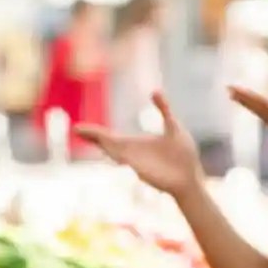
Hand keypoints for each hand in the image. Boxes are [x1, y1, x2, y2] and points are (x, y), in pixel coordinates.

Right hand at [75, 92, 202, 196]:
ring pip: (116, 153)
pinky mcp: (146, 170)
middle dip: (93, 137)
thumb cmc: (182, 155)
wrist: (191, 177)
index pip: (110, 137)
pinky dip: (120, 156)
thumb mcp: (173, 127)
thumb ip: (163, 109)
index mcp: (136, 144)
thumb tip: (154, 90)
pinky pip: (130, 162)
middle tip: (77, 129)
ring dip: (103, 145)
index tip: (78, 128)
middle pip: (108, 144)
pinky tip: (110, 150)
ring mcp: (138, 163)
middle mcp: (133, 154)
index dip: (95, 133)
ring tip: (86, 136)